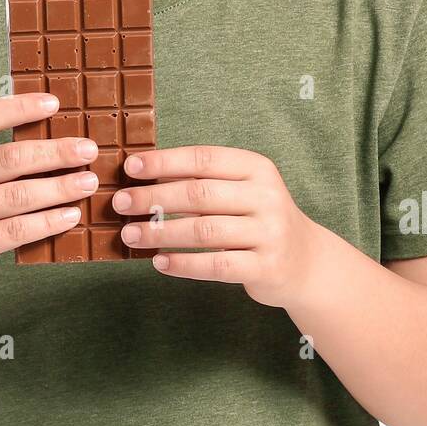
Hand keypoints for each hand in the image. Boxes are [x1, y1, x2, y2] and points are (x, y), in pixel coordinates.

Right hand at [0, 92, 96, 295]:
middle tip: (88, 149)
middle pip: (9, 159)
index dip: (20, 108)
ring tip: (89, 182)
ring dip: (60, 188)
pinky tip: (71, 215)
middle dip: (55, 152)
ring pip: (18, 196)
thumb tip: (53, 128)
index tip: (54, 104)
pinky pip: (16, 231)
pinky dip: (48, 222)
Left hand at [111, 145, 324, 307]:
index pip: (204, 158)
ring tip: (130, 235)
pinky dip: (184, 265)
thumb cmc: (259, 220)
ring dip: (161, 233)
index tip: (130, 167)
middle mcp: (266, 196)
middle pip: (199, 193)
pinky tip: (160, 263)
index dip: (165, 161)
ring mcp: (269, 233)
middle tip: (119, 203)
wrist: (307, 261)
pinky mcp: (267, 267)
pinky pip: (216, 266)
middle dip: (153, 198)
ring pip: (204, 231)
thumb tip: (142, 176)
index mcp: (257, 168)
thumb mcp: (242, 190)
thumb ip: (203, 181)